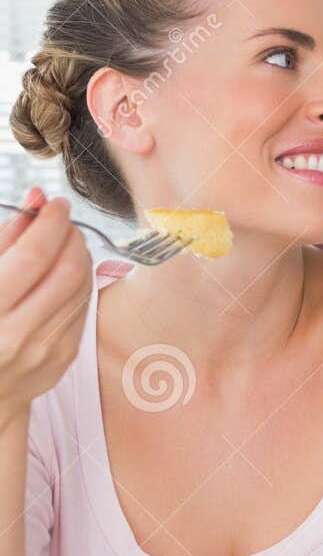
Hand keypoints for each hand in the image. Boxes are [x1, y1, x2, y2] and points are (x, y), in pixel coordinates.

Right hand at [0, 190, 92, 421]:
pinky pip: (82, 307)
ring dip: (79, 254)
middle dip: (70, 235)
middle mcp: (18, 334)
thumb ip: (6, 239)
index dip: (50, 223)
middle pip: (67, 271)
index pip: (34, 257)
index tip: (55, 203)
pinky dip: (80, 280)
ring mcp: (46, 349)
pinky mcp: (64, 356)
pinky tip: (66, 269)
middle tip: (62, 220)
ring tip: (64, 239)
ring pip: (81, 288)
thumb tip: (37, 199)